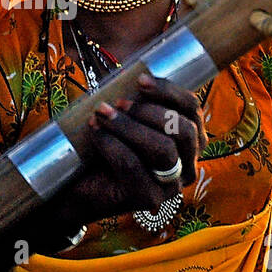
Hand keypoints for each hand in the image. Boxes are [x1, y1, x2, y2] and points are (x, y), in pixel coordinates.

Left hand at [69, 73, 202, 218]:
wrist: (79, 186)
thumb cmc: (107, 147)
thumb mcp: (127, 118)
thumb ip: (137, 99)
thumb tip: (134, 72)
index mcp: (189, 141)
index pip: (192, 110)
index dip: (169, 91)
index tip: (140, 79)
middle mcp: (188, 165)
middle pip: (184, 130)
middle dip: (149, 111)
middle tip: (118, 102)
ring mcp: (171, 186)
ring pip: (163, 150)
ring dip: (128, 126)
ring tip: (102, 114)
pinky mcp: (148, 200)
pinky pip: (133, 166)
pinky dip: (111, 144)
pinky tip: (95, 132)